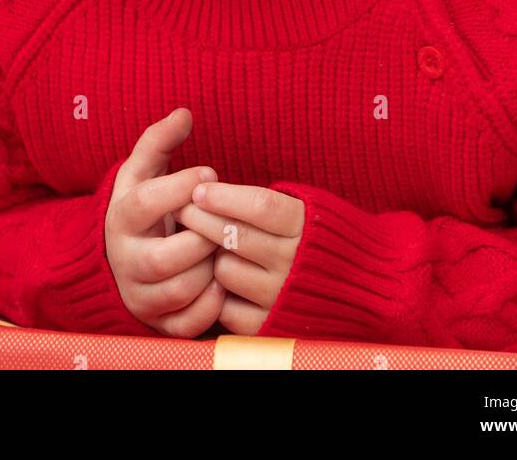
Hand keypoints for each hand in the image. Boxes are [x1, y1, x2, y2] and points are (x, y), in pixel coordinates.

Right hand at [104, 109, 226, 335]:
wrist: (122, 257)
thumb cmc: (143, 205)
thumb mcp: (143, 170)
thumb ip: (160, 140)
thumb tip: (184, 112)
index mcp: (120, 218)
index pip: (145, 203)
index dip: (181, 187)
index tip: (209, 173)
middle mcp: (125, 260)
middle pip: (166, 256)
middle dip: (203, 235)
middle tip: (221, 219)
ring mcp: (140, 295)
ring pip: (182, 290)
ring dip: (211, 267)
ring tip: (221, 247)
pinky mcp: (157, 323)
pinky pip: (189, 323)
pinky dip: (212, 303)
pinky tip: (220, 278)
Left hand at [175, 182, 304, 333]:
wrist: (332, 288)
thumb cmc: (296, 238)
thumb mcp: (292, 210)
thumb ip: (256, 202)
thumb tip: (204, 192)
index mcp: (304, 226)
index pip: (260, 206)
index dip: (224, 196)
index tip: (199, 190)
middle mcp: (294, 262)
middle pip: (236, 236)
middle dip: (201, 218)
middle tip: (184, 210)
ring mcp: (280, 296)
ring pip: (225, 270)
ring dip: (213, 258)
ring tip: (215, 251)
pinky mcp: (265, 325)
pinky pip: (224, 307)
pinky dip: (217, 294)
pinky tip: (220, 280)